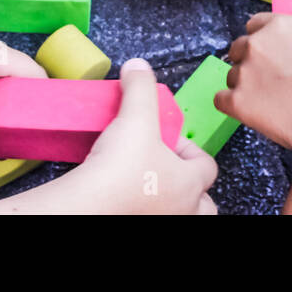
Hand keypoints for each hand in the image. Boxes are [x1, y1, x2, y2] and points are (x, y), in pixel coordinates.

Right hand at [0, 58, 218, 212]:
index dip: (189, 148)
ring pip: (179, 215)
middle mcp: (180, 211)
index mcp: (189, 185)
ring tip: (149, 186)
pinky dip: (142, 208)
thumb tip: (138, 67)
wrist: (85, 207)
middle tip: (167, 169)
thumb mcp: (134, 117)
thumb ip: (139, 87)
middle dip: (189, 186)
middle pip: (203, 203)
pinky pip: (148, 217)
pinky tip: (123, 197)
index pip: (207, 166)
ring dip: (169, 202)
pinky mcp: (129, 225)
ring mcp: (159, 223)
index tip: (168, 139)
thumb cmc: (118, 171)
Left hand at [216, 13, 291, 158]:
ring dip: (244, 85)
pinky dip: (232, 105)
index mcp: (281, 26)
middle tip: (270, 79)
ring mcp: (244, 73)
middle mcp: (257, 44)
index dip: (263, 38)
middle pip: (239, 48)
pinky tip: (251, 112)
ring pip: (232, 75)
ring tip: (268, 101)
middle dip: (250, 61)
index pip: (256, 24)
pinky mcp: (236, 101)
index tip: (272, 52)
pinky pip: (221, 99)